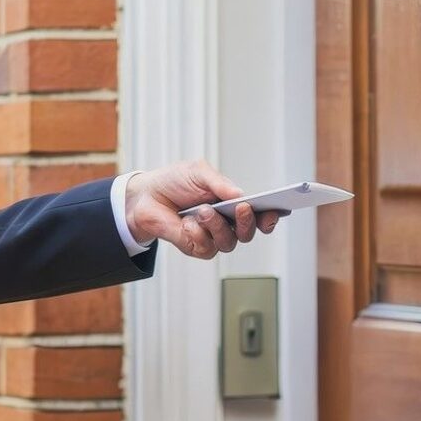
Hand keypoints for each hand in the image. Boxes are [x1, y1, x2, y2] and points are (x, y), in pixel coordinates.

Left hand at [123, 160, 282, 259]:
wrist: (146, 195)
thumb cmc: (176, 181)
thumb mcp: (199, 172)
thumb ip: (220, 183)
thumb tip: (240, 194)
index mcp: (234, 203)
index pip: (260, 214)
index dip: (271, 216)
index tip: (274, 210)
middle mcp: (227, 223)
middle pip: (249, 233)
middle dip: (248, 222)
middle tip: (242, 208)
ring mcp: (213, 237)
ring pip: (229, 242)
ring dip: (218, 226)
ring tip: (203, 211)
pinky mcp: (196, 247)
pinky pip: (206, 249)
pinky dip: (197, 234)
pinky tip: (187, 223)